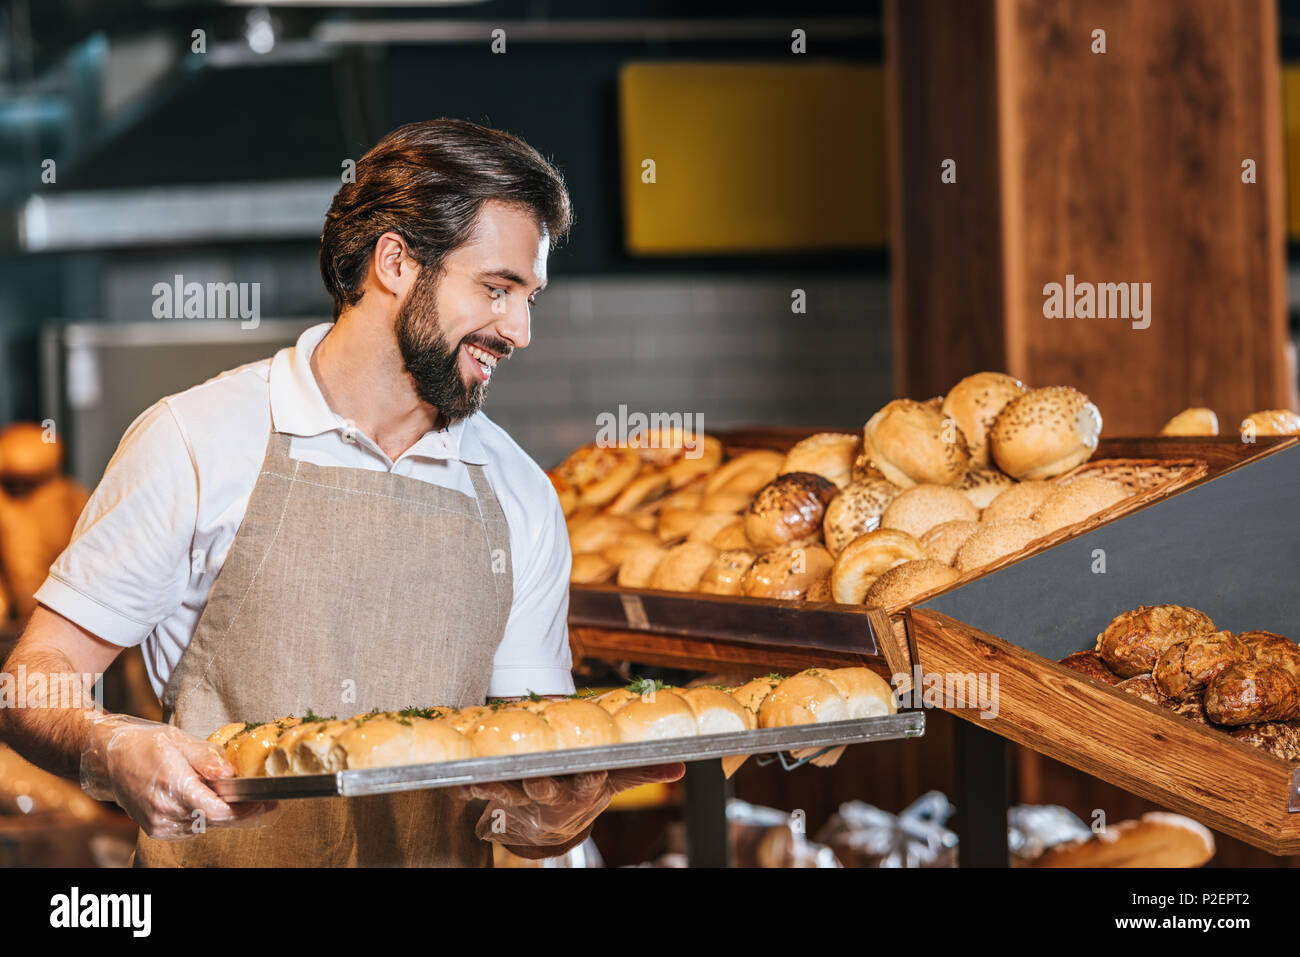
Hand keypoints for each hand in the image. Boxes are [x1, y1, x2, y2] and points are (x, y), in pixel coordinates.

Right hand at [80, 714, 278, 839]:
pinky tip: (206, 801)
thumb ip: (208, 759)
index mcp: (173, 785)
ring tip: (236, 798)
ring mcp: (159, 823)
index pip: (216, 810)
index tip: (266, 805)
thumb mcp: (180, 741)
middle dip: (242, 814)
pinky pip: (190, 828)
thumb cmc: (147, 745)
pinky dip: (203, 817)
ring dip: (222, 814)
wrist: (111, 759)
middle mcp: (165, 809)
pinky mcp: (156, 829)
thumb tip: (231, 775)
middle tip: (267, 806)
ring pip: (204, 825)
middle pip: (214, 820)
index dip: (244, 811)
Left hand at [461, 762, 684, 856]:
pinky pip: (482, 793)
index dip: (592, 778)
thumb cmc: (582, 790)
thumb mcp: (612, 781)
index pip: (590, 783)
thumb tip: (681, 766)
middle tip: (537, 780)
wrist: (548, 823)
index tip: (595, 771)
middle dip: (542, 787)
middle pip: (547, 792)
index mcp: (582, 791)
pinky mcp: (500, 797)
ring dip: (500, 788)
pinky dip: (470, 788)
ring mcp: (524, 799)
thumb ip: (642, 772)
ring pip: (511, 793)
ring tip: (488, 780)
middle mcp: (553, 798)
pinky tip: (461, 782)